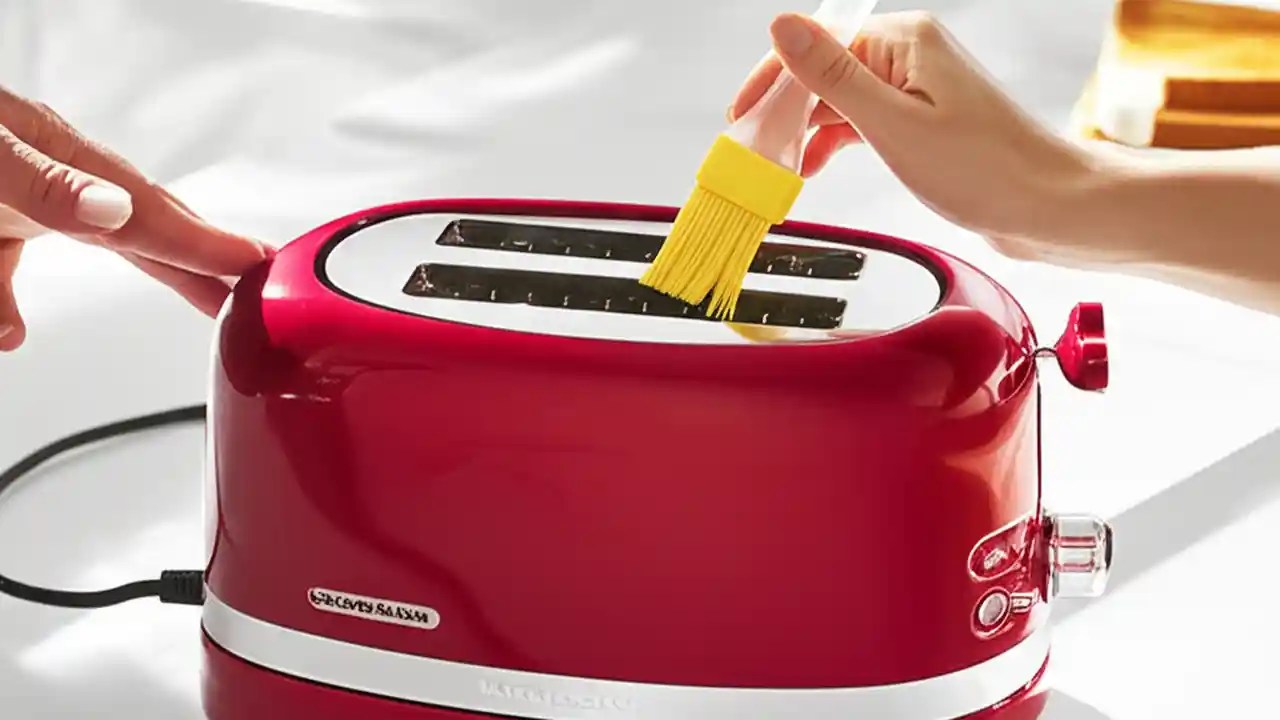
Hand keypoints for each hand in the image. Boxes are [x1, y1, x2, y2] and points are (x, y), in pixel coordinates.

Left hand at [0, 86, 270, 350]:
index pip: (146, 210)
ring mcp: (15, 200)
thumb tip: (116, 210)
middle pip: (147, 222)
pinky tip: (13, 332)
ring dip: (162, 273)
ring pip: (101, 241)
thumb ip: (47, 183)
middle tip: (265, 285)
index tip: (260, 266)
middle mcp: (47, 176)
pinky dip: (18, 306)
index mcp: (56, 152)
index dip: (205, 243)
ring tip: (211, 301)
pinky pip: (12, 268)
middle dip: (211, 255)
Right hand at [730, 12, 1104, 265]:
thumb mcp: (893, 124)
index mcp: (903, 41)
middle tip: (754, 153)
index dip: (770, 82)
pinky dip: (834, 141)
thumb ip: (832, 76)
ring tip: (782, 168)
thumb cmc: (986, 169)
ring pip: (839, 98)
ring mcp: (917, 86)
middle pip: (823, 70)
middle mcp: (909, 54)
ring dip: (808, 130)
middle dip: (785, 111)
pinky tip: (815, 165)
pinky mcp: (923, 118)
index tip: (741, 119)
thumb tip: (782, 25)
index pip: (814, 46)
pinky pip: (862, 119)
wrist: (1050, 207)